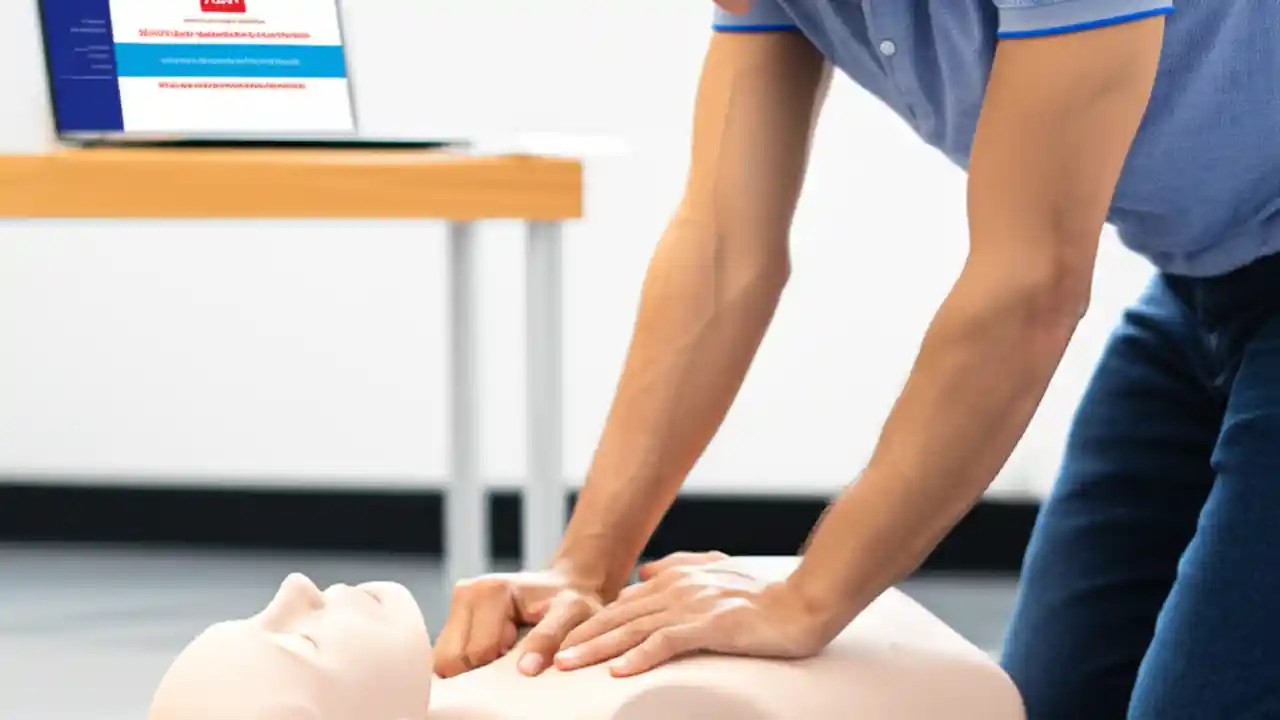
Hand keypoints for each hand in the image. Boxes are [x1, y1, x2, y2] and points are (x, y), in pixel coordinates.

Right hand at [433, 568, 603, 677]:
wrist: (566, 584)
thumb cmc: (570, 600)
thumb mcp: (571, 615)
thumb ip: (548, 638)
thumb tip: (525, 669)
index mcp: (490, 591)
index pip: (475, 653)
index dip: (497, 665)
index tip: (520, 654)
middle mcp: (467, 592)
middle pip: (451, 658)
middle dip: (479, 668)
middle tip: (509, 656)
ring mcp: (458, 602)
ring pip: (444, 659)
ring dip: (472, 665)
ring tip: (502, 652)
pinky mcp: (455, 615)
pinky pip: (447, 654)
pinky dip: (468, 661)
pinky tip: (492, 651)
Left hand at [552, 552, 826, 676]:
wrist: (803, 603)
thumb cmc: (762, 595)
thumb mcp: (716, 571)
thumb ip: (680, 566)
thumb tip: (645, 570)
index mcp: (675, 577)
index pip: (622, 604)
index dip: (590, 623)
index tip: (562, 640)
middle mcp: (677, 587)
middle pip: (618, 616)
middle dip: (580, 637)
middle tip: (548, 657)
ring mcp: (692, 606)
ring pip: (633, 629)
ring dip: (597, 649)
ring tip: (568, 665)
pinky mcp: (711, 625)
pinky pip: (667, 642)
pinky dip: (640, 656)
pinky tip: (618, 671)